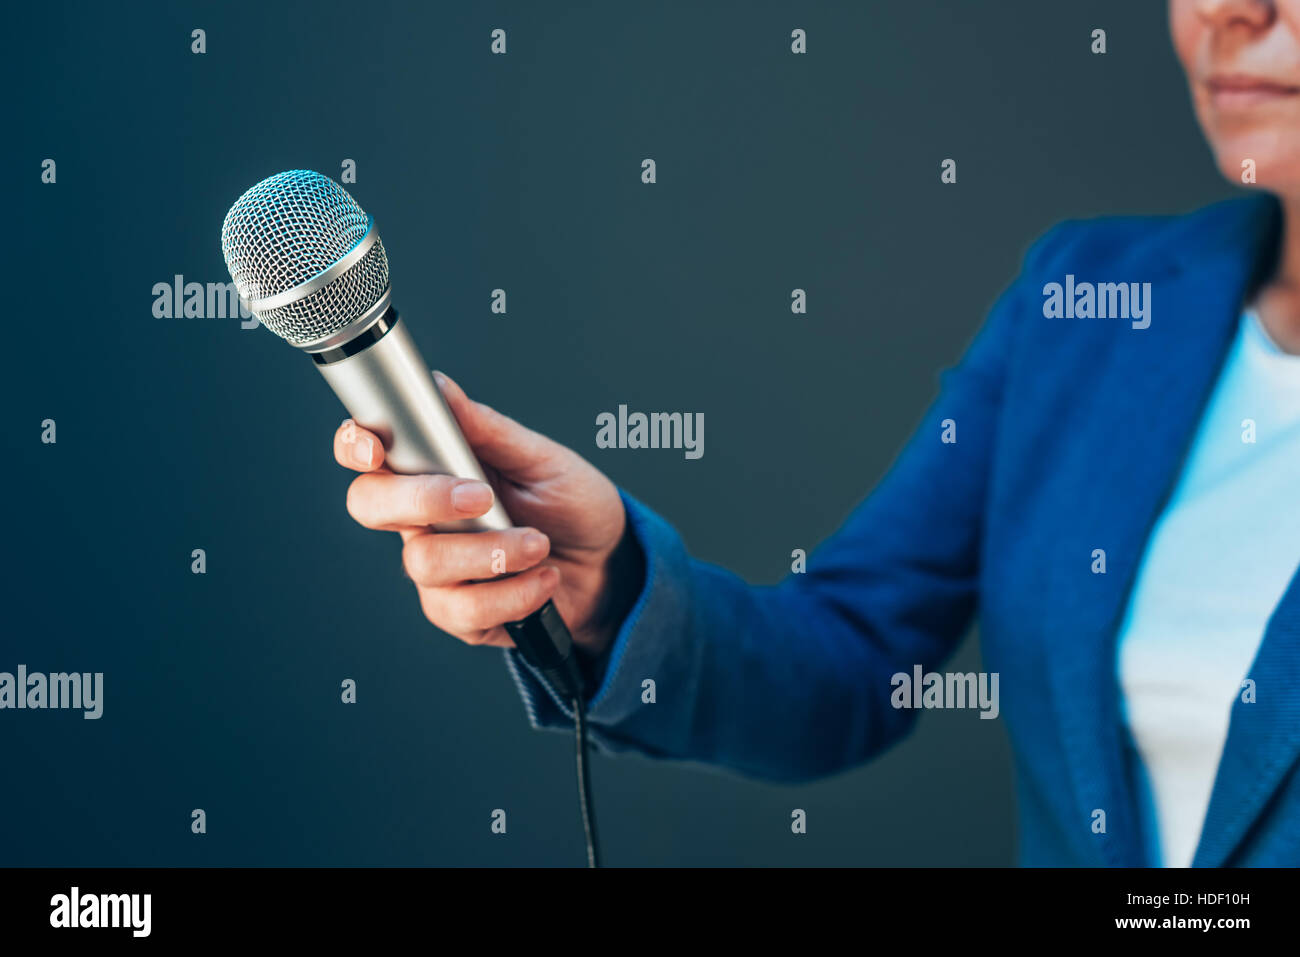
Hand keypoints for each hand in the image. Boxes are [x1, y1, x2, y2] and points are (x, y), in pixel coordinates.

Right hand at [333, 370, 641, 657]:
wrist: (610, 567)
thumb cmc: (572, 507)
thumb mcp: (542, 459)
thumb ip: (487, 429)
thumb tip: (441, 386)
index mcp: (434, 469)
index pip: (369, 453)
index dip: (355, 445)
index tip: (374, 446)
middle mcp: (424, 518)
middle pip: (370, 506)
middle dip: (422, 499)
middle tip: (480, 497)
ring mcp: (438, 568)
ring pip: (423, 562)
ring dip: (491, 552)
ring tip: (539, 544)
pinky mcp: (460, 613)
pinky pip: (462, 609)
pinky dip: (512, 594)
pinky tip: (543, 580)